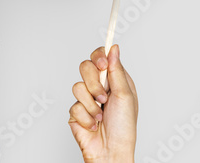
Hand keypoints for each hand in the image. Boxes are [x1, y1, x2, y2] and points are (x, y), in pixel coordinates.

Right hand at [69, 45, 137, 162]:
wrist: (110, 151)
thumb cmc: (123, 128)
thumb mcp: (125, 96)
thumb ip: (116, 70)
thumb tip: (113, 48)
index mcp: (114, 81)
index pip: (101, 57)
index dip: (98, 56)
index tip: (102, 64)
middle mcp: (100, 87)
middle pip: (85, 67)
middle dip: (94, 84)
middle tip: (103, 97)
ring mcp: (86, 98)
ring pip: (77, 87)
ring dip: (91, 105)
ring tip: (100, 116)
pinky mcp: (76, 110)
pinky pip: (74, 105)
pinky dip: (86, 117)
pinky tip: (94, 124)